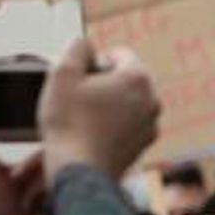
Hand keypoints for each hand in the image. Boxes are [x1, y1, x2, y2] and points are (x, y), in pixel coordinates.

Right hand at [38, 39, 160, 178]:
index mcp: (138, 78)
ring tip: (83, 116)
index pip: (118, 53)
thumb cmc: (69, 124)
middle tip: (77, 96)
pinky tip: (92, 132)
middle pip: (125, 77)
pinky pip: (128, 123)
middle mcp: (152, 99)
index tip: (78, 77)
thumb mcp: (62, 75)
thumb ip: (76, 49)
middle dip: (102, 81)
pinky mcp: (144, 143)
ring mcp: (151, 123)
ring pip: (127, 101)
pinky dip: (113, 123)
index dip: (93, 61)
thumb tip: (86, 44)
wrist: (79, 171)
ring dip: (108, 102)